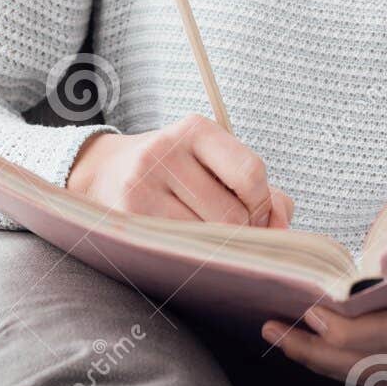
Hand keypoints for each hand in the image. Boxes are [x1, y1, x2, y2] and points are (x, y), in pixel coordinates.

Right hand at [67, 112, 294, 229]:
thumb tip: (282, 226)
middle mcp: (165, 151)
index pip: (250, 172)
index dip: (263, 205)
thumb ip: (260, 190)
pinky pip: (180, 248)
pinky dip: (194, 255)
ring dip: (218, 247)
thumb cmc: (175, 172)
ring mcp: (142, 183)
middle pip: (231, 214)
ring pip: (207, 236)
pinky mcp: (127, 215)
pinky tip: (186, 248)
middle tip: (232, 236)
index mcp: (195, 130)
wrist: (104, 174)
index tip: (257, 217)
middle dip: (242, 233)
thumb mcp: (213, 163)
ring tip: (207, 240)